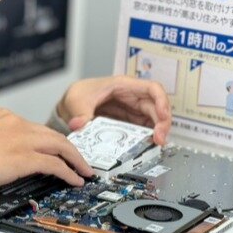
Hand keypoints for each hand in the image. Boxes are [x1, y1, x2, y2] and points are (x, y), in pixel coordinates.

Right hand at [0, 109, 93, 193]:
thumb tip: (9, 154)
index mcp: (4, 116)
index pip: (38, 128)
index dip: (54, 142)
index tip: (63, 152)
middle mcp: (15, 123)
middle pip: (55, 135)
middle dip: (72, 150)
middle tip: (82, 163)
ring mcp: (21, 139)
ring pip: (61, 146)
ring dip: (76, 161)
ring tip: (84, 172)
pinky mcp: (22, 158)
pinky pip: (55, 164)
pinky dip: (69, 172)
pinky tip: (75, 180)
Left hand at [57, 76, 171, 145]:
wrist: (70, 105)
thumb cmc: (78, 95)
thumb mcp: (76, 101)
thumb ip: (79, 113)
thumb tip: (78, 125)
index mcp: (123, 86)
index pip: (152, 89)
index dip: (162, 101)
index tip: (163, 116)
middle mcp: (132, 97)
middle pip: (156, 107)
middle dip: (162, 123)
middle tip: (160, 140)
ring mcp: (131, 110)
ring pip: (153, 119)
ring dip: (157, 132)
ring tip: (156, 145)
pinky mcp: (128, 123)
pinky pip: (143, 129)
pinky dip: (148, 138)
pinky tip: (147, 146)